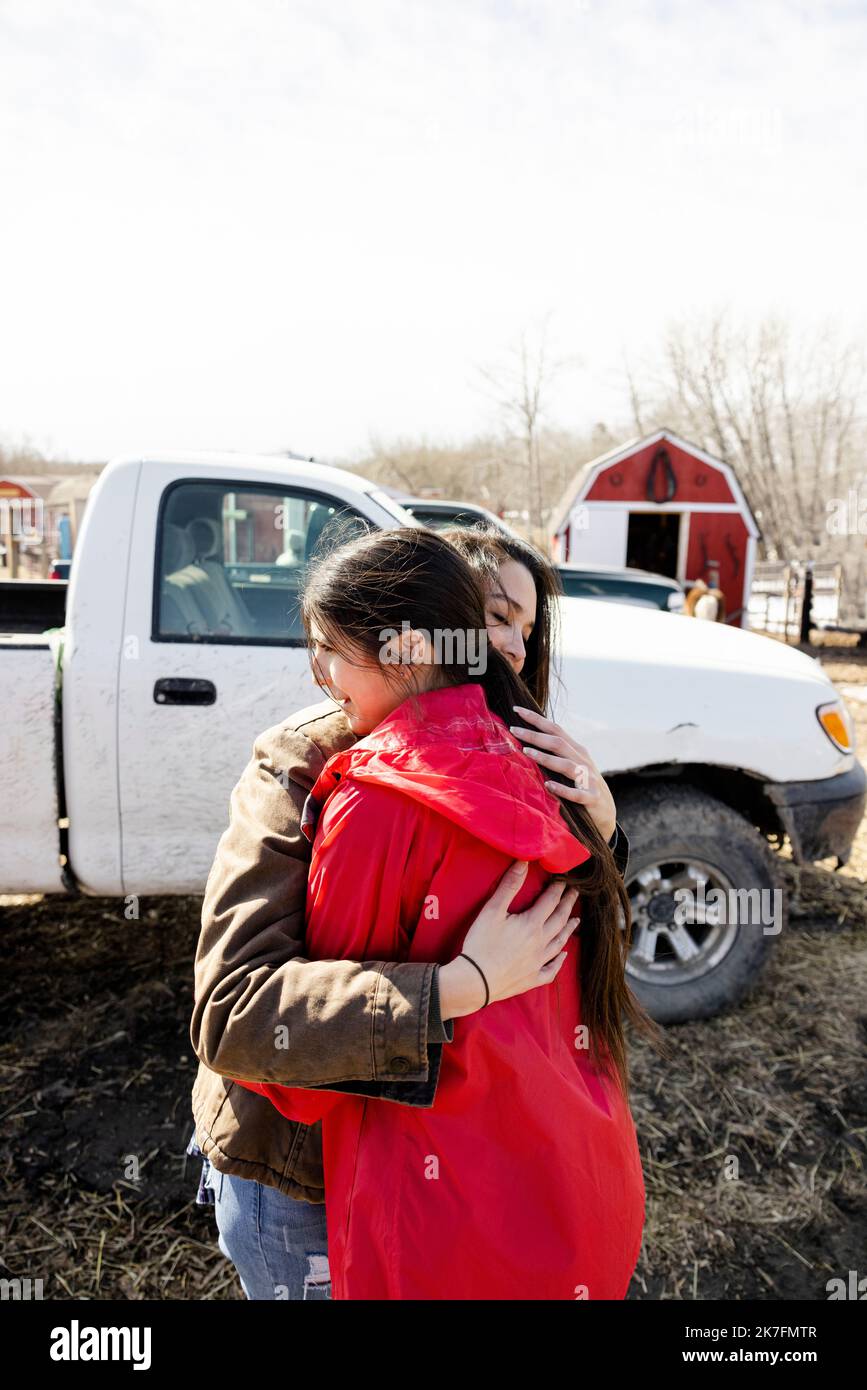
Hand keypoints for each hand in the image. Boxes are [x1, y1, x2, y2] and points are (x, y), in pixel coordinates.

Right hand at [437, 860, 579, 1019]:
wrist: (476, 981)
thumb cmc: (481, 943)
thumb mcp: (492, 910)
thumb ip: (509, 886)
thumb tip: (524, 862)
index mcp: (532, 924)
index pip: (550, 901)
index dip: (558, 889)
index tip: (565, 880)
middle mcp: (540, 942)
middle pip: (559, 920)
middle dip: (568, 905)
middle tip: (575, 894)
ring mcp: (538, 962)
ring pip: (559, 943)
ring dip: (569, 929)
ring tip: (576, 921)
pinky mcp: (532, 978)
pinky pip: (552, 970)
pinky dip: (560, 961)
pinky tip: (563, 956)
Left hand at [509, 705, 616, 841]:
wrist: (606, 812)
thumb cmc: (582, 785)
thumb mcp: (572, 764)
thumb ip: (555, 752)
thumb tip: (526, 740)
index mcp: (577, 750)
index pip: (555, 729)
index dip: (536, 719)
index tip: (516, 709)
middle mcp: (583, 760)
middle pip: (558, 743)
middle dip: (535, 735)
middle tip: (513, 729)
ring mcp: (589, 779)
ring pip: (566, 765)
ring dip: (546, 758)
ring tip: (526, 752)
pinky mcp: (592, 798)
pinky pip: (577, 793)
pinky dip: (563, 789)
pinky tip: (548, 785)